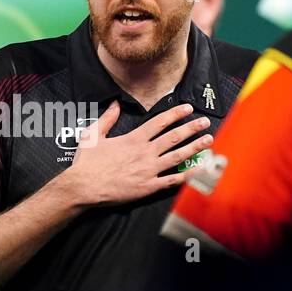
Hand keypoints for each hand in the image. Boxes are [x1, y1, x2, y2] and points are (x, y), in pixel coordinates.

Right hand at [61, 101, 212, 206]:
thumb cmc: (86, 163)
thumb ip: (107, 119)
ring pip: (177, 156)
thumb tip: (115, 103)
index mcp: (133, 139)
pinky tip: (200, 169)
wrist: (83, 187)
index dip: (176, 114)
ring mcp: (148, 170)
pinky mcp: (148, 187)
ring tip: (208, 140)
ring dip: (195, 147)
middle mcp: (145, 152)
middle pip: (174, 137)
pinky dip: (188, 175)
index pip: (160, 122)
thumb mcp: (92, 135)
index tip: (188, 108)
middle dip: (192, 128)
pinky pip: (172, 180)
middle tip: (205, 122)